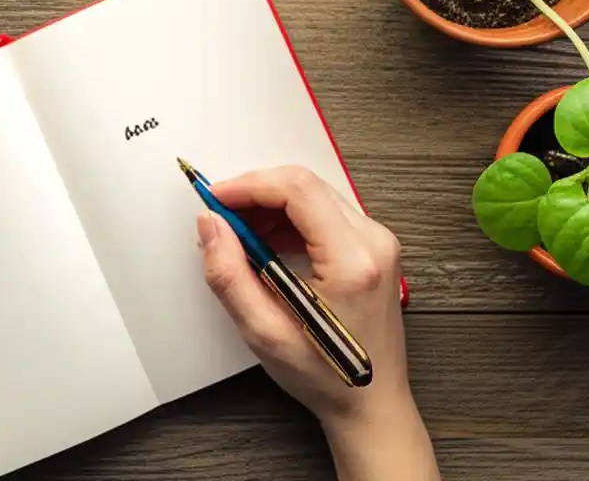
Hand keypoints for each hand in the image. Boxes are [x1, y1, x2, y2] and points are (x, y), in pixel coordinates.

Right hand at [197, 166, 437, 479]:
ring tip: (238, 236)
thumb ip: (230, 274)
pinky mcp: (373, 249)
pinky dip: (289, 219)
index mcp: (352, 261)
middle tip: (220, 217)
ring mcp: (378, 243)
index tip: (215, 198)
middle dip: (255, 193)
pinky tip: (265, 243)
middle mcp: (373, 243)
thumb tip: (210, 225)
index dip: (249, 185)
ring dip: (270, 205)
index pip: (298, 190)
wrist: (371, 404)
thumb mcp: (264, 332)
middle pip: (306, 185)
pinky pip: (325, 213)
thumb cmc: (326, 376)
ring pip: (314, 195)